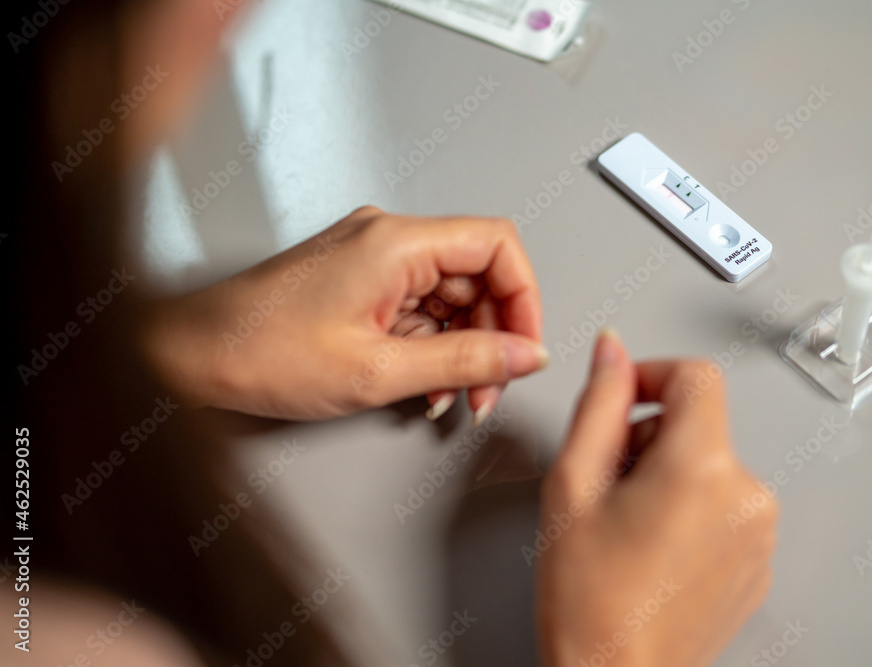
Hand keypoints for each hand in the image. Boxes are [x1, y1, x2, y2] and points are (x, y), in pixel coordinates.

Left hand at [143, 207, 547, 419]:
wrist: (191, 355)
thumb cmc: (261, 352)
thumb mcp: (379, 370)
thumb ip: (465, 361)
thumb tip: (524, 354)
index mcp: (396, 243)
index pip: (495, 245)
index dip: (523, 298)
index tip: (524, 347)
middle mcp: (388, 240)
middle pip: (477, 275)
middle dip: (492, 336)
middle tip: (489, 388)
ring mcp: (373, 260)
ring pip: (451, 297)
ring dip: (463, 350)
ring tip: (455, 397)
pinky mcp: (361, 282)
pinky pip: (419, 309)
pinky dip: (431, 348)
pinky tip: (425, 386)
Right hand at [536, 331, 777, 666]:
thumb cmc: (590, 602)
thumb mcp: (572, 484)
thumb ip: (598, 404)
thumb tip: (612, 354)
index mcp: (701, 468)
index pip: (695, 375)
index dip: (649, 377)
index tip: (622, 401)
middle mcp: (745, 496)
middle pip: (699, 423)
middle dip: (648, 437)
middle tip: (606, 484)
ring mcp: (758, 533)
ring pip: (710, 464)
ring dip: (668, 475)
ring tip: (627, 524)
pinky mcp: (757, 562)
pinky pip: (725, 506)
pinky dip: (690, 510)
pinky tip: (651, 548)